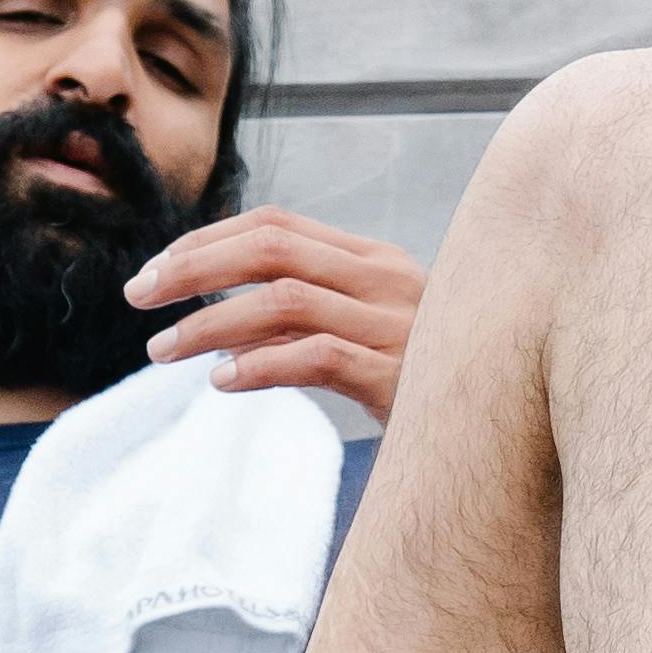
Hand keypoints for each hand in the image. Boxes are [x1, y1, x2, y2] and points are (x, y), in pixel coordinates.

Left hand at [124, 210, 424, 428]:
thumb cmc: (429, 388)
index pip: (275, 224)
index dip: (207, 240)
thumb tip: (226, 335)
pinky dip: (262, 365)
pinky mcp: (400, 376)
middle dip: (193, 268)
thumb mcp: (372, 336)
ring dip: (211, 324)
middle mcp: (385, 280)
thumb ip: (311, 319)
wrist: (512, 428)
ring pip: (284, 301)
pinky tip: (222, 383)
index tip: (157, 270)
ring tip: (162, 351)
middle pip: (270, 249)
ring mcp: (396, 325)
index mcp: (373, 261)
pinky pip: (318, 357)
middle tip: (138, 296)